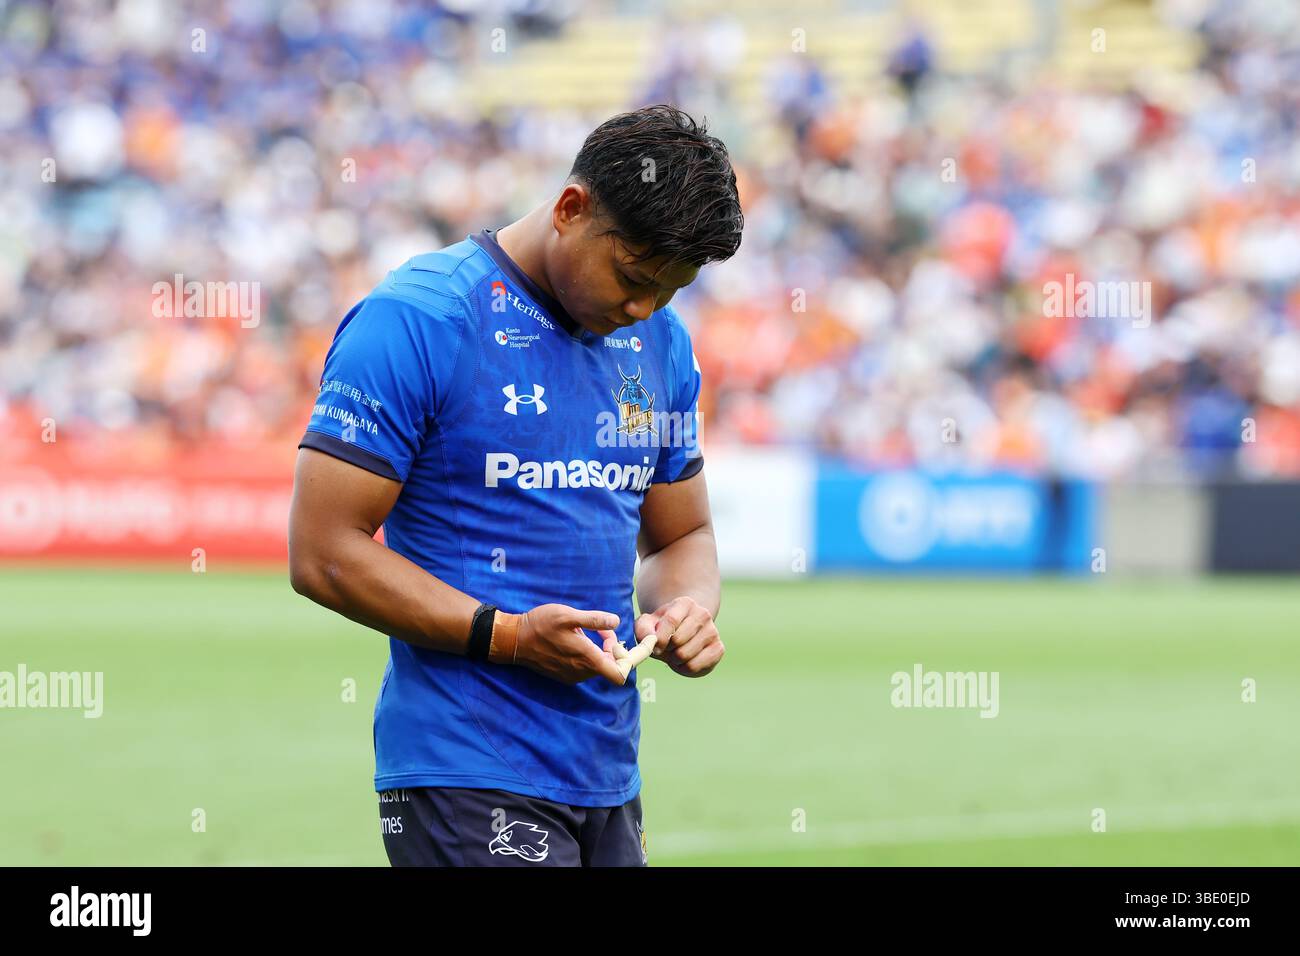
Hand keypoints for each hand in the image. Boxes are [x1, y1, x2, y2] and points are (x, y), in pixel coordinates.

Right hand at [495, 604, 625, 685]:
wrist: (514, 640)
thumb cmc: (541, 625)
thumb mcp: (568, 615)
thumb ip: (594, 619)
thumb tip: (617, 621)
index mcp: (586, 658)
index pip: (620, 674)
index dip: (628, 659)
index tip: (622, 642)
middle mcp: (582, 672)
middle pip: (611, 666)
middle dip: (613, 647)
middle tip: (603, 628)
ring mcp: (573, 675)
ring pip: (598, 666)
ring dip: (601, 650)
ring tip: (589, 631)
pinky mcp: (565, 675)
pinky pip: (586, 667)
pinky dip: (589, 654)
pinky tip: (578, 639)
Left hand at [633, 596, 723, 677]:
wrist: (683, 631)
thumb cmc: (662, 628)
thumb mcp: (648, 624)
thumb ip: (643, 630)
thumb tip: (651, 640)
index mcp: (685, 603)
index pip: (671, 621)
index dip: (660, 638)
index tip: (654, 647)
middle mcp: (703, 614)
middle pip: (678, 640)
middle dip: (666, 650)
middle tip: (666, 649)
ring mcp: (713, 631)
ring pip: (685, 655)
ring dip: (674, 660)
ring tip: (674, 654)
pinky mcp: (718, 648)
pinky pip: (695, 666)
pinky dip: (684, 669)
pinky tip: (684, 661)